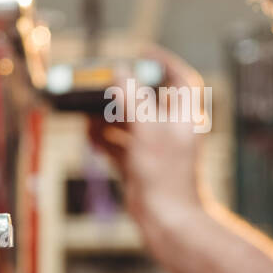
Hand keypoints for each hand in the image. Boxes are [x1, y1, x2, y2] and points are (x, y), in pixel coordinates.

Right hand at [87, 47, 211, 248]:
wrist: (167, 221)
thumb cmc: (166, 175)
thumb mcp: (148, 128)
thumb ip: (133, 97)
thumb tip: (121, 72)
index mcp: (184, 117)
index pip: (180, 79)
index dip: (163, 62)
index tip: (142, 52)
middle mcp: (172, 130)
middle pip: (148, 100)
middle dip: (124, 91)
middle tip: (102, 82)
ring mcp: (155, 149)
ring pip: (130, 123)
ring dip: (109, 116)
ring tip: (87, 111)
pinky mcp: (140, 167)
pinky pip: (119, 145)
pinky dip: (105, 139)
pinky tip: (89, 135)